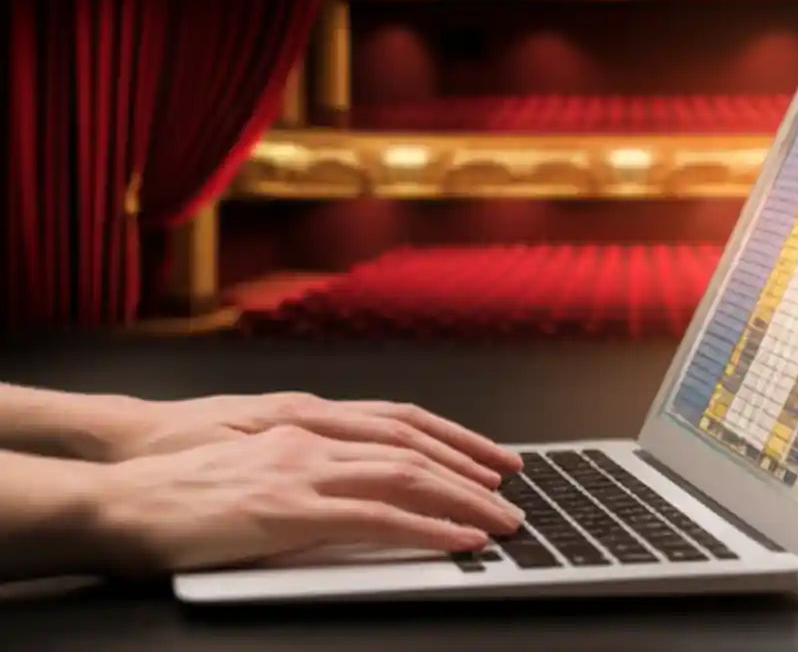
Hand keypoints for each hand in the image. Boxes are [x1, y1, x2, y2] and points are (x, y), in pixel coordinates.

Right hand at [107, 392, 521, 487]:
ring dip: (462, 501)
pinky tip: (456, 541)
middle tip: (514, 491)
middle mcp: (311, 436)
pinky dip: (426, 528)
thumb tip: (351, 483)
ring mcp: (301, 470)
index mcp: (304, 422)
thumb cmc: (176, 479)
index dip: (452, 440)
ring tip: (500, 522)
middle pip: (414, 447)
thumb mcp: (253, 458)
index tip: (490, 459)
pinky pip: (375, 518)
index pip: (399, 423)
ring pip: (405, 477)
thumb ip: (305, 463)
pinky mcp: (287, 510)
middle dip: (471, 470)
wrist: (116, 493)